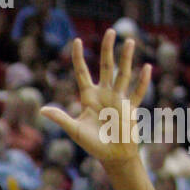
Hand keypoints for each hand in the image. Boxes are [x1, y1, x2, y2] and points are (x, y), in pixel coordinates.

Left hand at [41, 31, 149, 165]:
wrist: (112, 157)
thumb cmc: (93, 145)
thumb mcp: (75, 130)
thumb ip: (61, 118)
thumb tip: (42, 110)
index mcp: (89, 97)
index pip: (82, 73)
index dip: (79, 57)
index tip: (77, 41)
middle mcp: (104, 94)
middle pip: (106, 67)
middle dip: (108, 50)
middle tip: (110, 31)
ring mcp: (118, 100)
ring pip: (123, 74)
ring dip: (127, 59)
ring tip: (130, 41)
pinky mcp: (129, 108)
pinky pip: (137, 93)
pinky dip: (142, 82)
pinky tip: (147, 68)